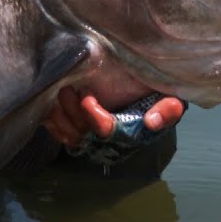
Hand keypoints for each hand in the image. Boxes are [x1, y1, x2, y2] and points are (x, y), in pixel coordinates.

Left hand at [45, 85, 184, 146]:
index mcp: (128, 130)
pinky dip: (52, 120)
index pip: (105, 131)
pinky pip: (59, 132)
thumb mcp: (169, 96)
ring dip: (59, 113)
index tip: (88, 97)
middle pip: (81, 133)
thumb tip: (151, 122)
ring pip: (68, 133)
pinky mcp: (77, 129)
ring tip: (59, 89)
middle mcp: (107, 137)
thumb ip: (168, 109)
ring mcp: (91, 134)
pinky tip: (51, 104)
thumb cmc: (155, 90)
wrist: (141, 83)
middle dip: (71, 111)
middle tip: (66, 88)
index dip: (93, 116)